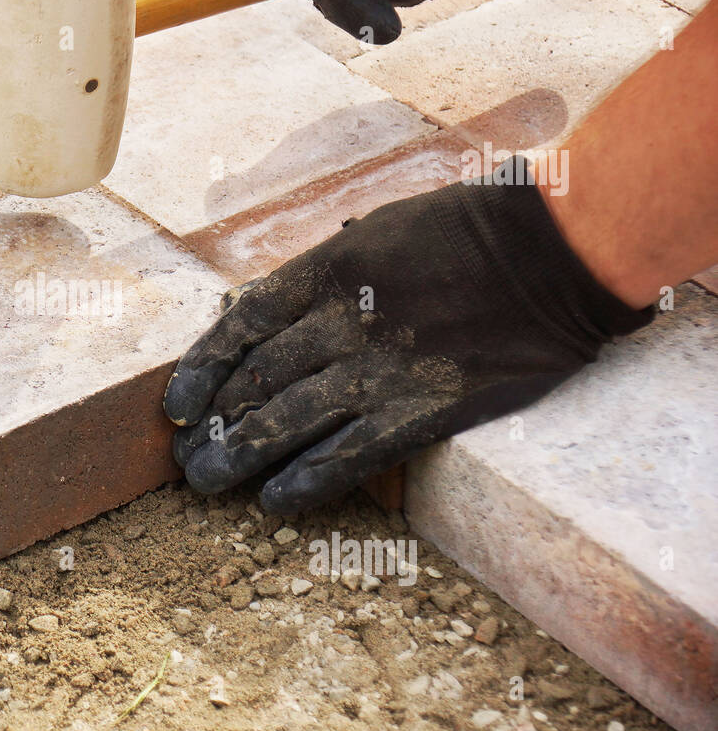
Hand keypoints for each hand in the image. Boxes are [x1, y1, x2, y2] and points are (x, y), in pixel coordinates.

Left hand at [163, 158, 651, 514]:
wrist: (553, 255)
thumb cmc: (464, 231)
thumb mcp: (374, 230)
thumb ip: (321, 276)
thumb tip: (270, 313)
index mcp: (326, 272)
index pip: (240, 327)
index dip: (200, 370)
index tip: (177, 404)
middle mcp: (342, 323)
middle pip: (256, 382)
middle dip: (214, 423)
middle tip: (187, 454)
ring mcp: (381, 370)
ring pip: (289, 423)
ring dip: (241, 456)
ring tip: (209, 481)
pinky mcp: (424, 409)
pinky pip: (349, 456)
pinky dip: (306, 481)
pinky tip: (276, 501)